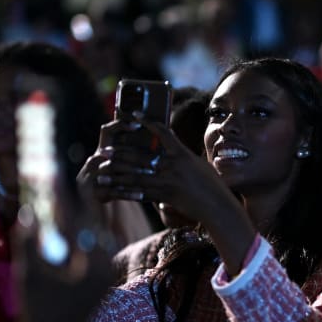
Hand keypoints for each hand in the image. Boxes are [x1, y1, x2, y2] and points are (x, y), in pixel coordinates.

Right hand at [13, 187, 114, 321]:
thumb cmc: (41, 314)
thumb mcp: (29, 276)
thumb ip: (28, 243)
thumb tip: (27, 213)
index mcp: (90, 260)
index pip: (81, 216)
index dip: (70, 193)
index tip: (62, 174)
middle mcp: (106, 263)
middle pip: (97, 220)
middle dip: (84, 197)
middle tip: (76, 173)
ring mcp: (108, 271)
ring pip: (103, 232)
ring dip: (91, 213)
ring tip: (81, 192)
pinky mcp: (106, 279)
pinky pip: (103, 246)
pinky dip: (93, 231)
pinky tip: (83, 224)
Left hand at [87, 115, 234, 225]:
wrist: (218, 206)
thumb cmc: (212, 185)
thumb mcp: (199, 164)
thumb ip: (182, 154)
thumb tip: (169, 144)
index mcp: (183, 154)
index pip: (163, 132)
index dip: (147, 122)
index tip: (133, 114)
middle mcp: (173, 166)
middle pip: (140, 156)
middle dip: (120, 153)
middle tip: (104, 152)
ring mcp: (168, 182)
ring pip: (136, 176)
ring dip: (116, 174)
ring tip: (102, 172)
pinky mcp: (165, 196)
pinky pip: (141, 193)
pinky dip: (126, 192)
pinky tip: (114, 190)